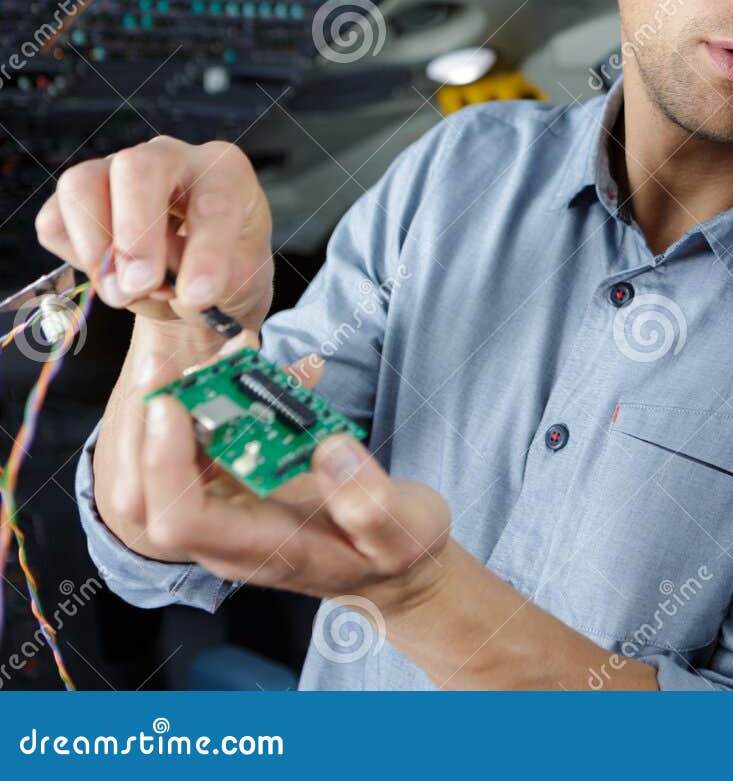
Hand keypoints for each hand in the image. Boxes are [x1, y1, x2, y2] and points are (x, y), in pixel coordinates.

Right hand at [34, 136, 273, 329]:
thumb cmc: (228, 271)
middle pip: (137, 167)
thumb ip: (215, 282)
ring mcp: (117, 171)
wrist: (198, 280)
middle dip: (135, 233)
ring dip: (96, 247)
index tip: (197, 297)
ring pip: (82, 185)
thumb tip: (167, 286)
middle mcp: (170, 159)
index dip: (204, 253)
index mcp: (225, 173)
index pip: (215, 202)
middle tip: (141, 285)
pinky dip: (74, 255)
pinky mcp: (79, 198)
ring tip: (123, 293)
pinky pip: (54, 220)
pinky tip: (108, 277)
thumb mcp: (242, 282)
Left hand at [108, 335, 451, 603]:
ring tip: (219, 352)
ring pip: (159, 467)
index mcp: (262, 549)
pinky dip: (207, 402)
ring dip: (173, 403)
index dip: (163, 464)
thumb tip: (326, 449)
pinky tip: (246, 367)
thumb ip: (370, 503)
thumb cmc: (394, 552)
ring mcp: (224, 512)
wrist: (390, 565)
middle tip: (167, 361)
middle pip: (144, 495)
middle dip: (144, 425)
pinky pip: (196, 445)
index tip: (173, 404)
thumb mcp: (403, 532)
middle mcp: (226, 535)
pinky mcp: (233, 488)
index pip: (181, 519)